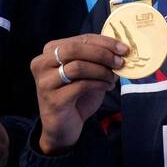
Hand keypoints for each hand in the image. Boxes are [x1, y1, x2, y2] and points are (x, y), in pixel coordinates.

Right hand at [30, 34, 125, 154]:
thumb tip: (121, 49)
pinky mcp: (53, 99)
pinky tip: (106, 87)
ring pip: (78, 66)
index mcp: (50, 51)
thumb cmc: (76, 96)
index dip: (105, 42)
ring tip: (111, 79)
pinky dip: (98, 84)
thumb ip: (98, 58)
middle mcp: (42, 63)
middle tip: (120, 62)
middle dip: (102, 54)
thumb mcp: (87, 72)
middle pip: (75, 49)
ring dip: (101, 71)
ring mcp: (45, 82)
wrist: (63, 127)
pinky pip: (81, 85)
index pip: (81, 39)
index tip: (124, 48)